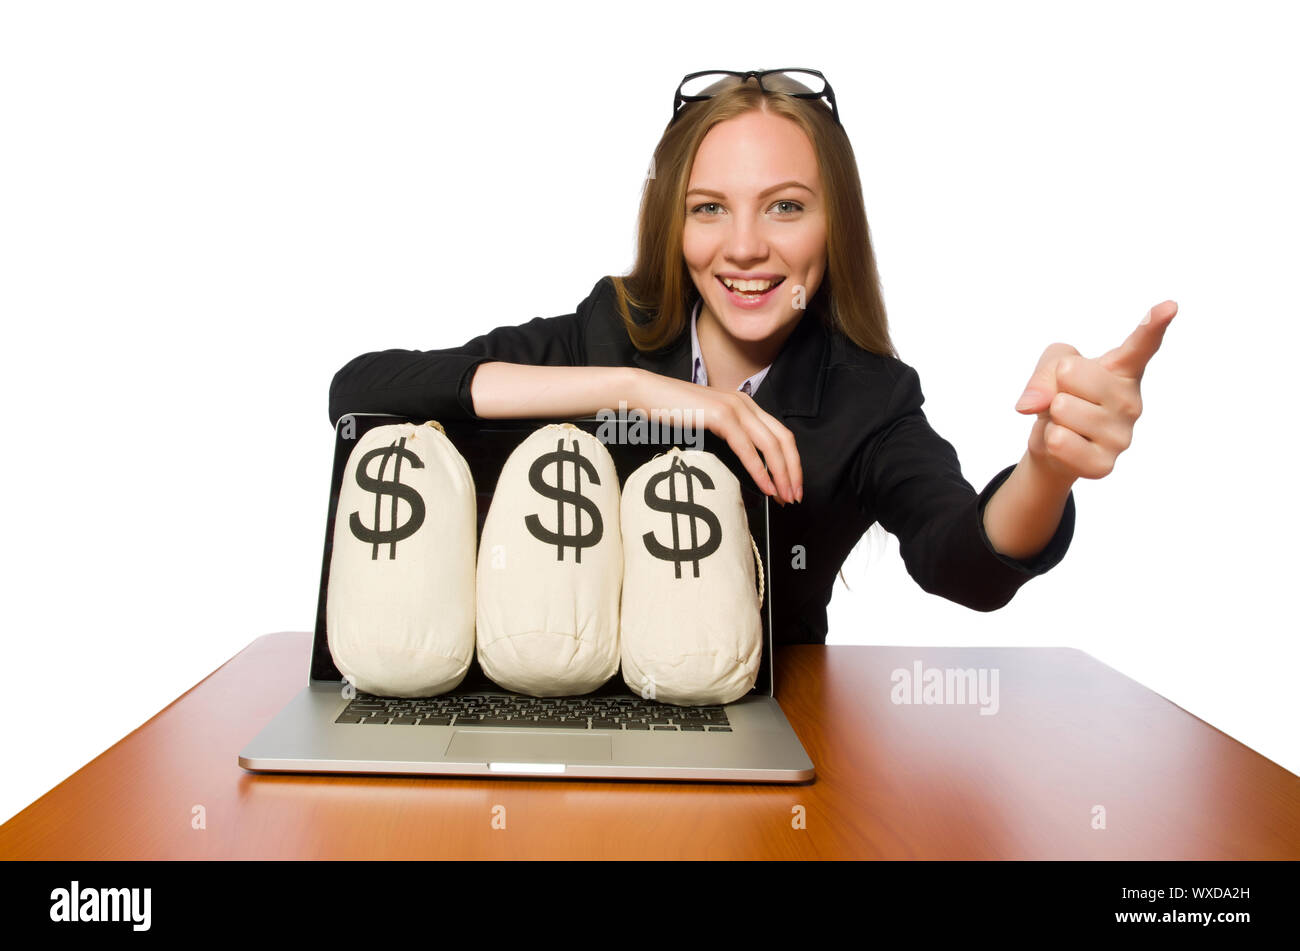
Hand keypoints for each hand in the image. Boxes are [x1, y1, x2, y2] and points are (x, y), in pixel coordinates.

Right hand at [631, 369, 801, 504]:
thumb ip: (728, 438)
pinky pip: (748, 449)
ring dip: (782, 475)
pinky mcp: (722, 416)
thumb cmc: (671, 412)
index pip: (780, 434)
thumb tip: (743, 467)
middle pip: (784, 440)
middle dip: (793, 472)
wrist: (646, 393)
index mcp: (745, 404)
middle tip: (794, 497)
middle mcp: (746, 403)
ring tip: (784, 497)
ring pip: (771, 446)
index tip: (791, 486)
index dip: (791, 462)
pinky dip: (760, 470)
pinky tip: (765, 487)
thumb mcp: (708, 424)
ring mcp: (735, 407)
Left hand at [1013, 301, 1177, 481]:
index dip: (1153, 325)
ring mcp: (1123, 435)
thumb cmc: (1062, 394)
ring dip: (1052, 415)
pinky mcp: (1105, 464)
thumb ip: (1042, 373)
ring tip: (1067, 422)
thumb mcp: (1050, 368)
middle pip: (1071, 373)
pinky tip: (1067, 443)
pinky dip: (1050, 441)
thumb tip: (1032, 404)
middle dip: (1056, 384)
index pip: (1141, 345)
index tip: (1170, 306)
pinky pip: (1060, 441)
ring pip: (1062, 408)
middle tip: (1068, 398)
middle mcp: (1131, 400)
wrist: (1054, 441)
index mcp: (1123, 369)